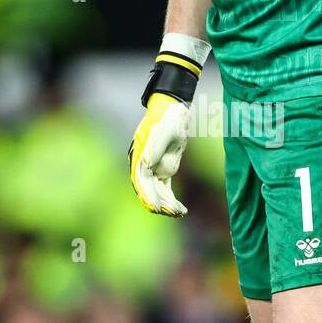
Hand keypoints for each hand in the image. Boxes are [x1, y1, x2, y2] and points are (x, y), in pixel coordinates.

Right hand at [128, 92, 190, 215]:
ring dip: (167, 205)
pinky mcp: (162, 170)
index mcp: (140, 156)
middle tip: (173, 212)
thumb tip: (146, 163)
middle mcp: (143, 165)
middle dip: (159, 203)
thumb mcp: (165, 130)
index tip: (154, 207)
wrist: (173, 109)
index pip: (140, 180)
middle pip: (148, 190)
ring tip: (180, 213)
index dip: (146, 195)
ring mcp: (153, 169)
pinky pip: (165, 190)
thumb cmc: (168, 118)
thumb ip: (155, 146)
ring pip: (157, 192)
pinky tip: (181, 210)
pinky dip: (171, 200)